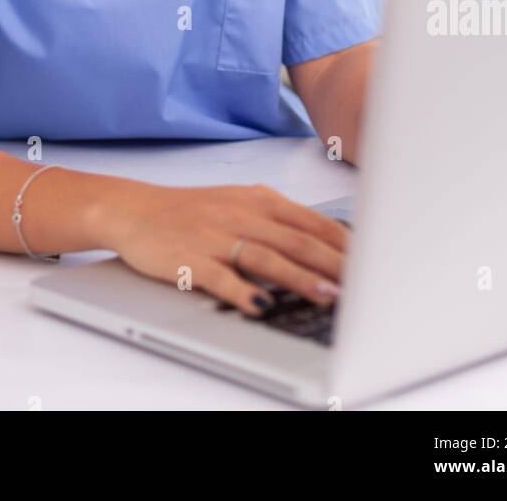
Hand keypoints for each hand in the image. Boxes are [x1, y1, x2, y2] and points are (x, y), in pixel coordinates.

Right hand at [100, 181, 347, 315]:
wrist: (135, 209)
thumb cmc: (193, 211)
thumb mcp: (239, 204)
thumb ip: (278, 222)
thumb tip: (328, 244)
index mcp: (258, 199)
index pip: (311, 222)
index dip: (343, 245)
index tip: (371, 264)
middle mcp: (240, 214)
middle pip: (295, 240)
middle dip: (333, 265)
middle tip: (361, 285)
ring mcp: (215, 236)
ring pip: (266, 257)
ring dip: (300, 278)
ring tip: (327, 297)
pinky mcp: (189, 258)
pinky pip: (221, 277)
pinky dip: (243, 292)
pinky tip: (262, 307)